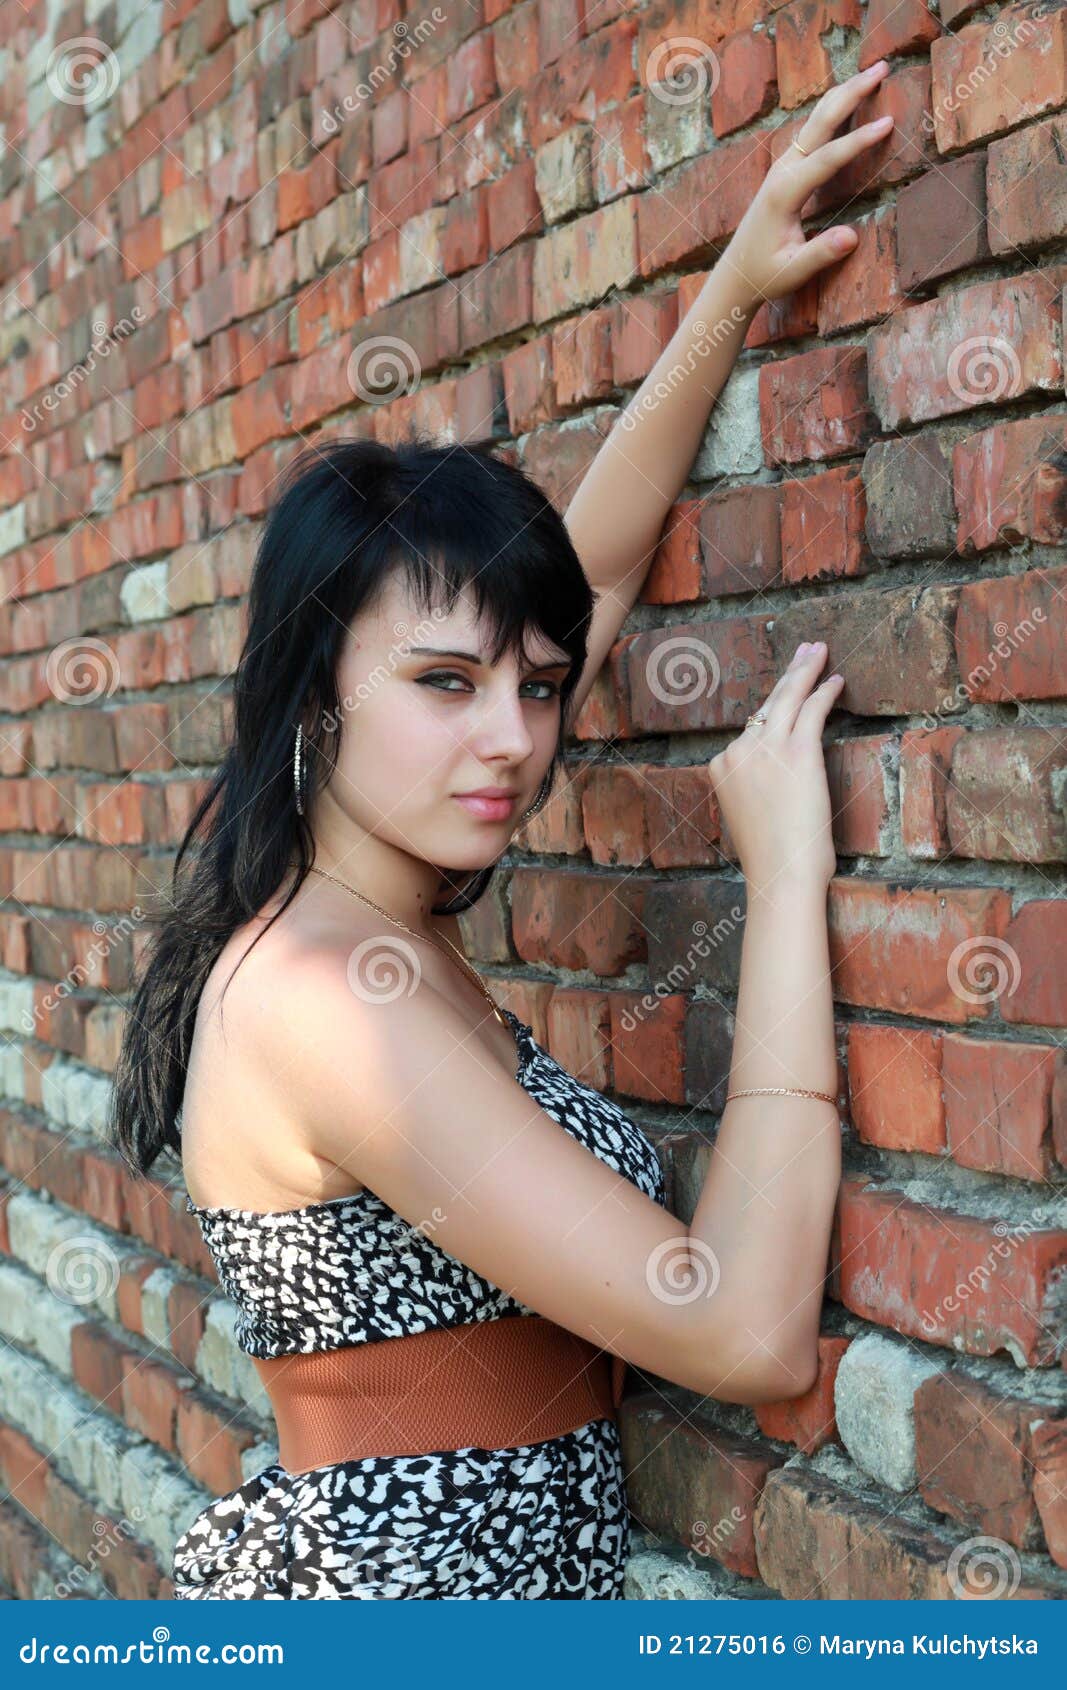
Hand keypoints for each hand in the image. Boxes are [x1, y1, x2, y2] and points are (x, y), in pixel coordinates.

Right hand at [707, 642, 843, 891]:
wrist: (781, 875)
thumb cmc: (771, 859)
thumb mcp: (749, 816)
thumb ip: (752, 789)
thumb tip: (771, 781)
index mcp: (721, 767)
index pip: (750, 730)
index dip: (773, 710)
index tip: (786, 691)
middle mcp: (738, 750)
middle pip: (768, 703)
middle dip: (789, 673)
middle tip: (804, 650)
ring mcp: (765, 748)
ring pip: (788, 697)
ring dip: (806, 670)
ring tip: (819, 652)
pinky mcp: (797, 751)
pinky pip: (812, 710)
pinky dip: (825, 691)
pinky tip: (836, 681)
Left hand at [721, 61, 893, 307]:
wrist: (736, 273)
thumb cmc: (764, 274)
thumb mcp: (792, 271)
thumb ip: (821, 254)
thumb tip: (852, 236)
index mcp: (784, 192)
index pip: (827, 158)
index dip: (858, 141)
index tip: (888, 123)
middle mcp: (782, 170)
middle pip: (820, 121)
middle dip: (852, 93)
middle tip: (882, 67)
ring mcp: (783, 166)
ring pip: (816, 119)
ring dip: (845, 94)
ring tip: (874, 72)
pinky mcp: (787, 168)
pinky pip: (814, 131)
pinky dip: (834, 109)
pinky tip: (850, 97)